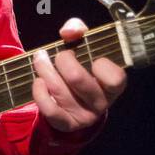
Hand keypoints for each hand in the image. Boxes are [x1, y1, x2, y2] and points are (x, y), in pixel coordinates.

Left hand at [31, 17, 127, 132]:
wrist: (72, 100)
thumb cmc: (82, 67)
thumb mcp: (85, 46)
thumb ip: (78, 30)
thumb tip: (68, 31)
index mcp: (113, 85)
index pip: (115, 79)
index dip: (101, 65)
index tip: (91, 56)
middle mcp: (102, 103)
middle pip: (77, 79)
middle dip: (63, 60)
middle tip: (59, 55)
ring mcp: (84, 116)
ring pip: (59, 91)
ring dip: (45, 70)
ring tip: (40, 59)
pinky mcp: (66, 124)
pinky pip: (50, 110)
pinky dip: (40, 93)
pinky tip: (38, 81)